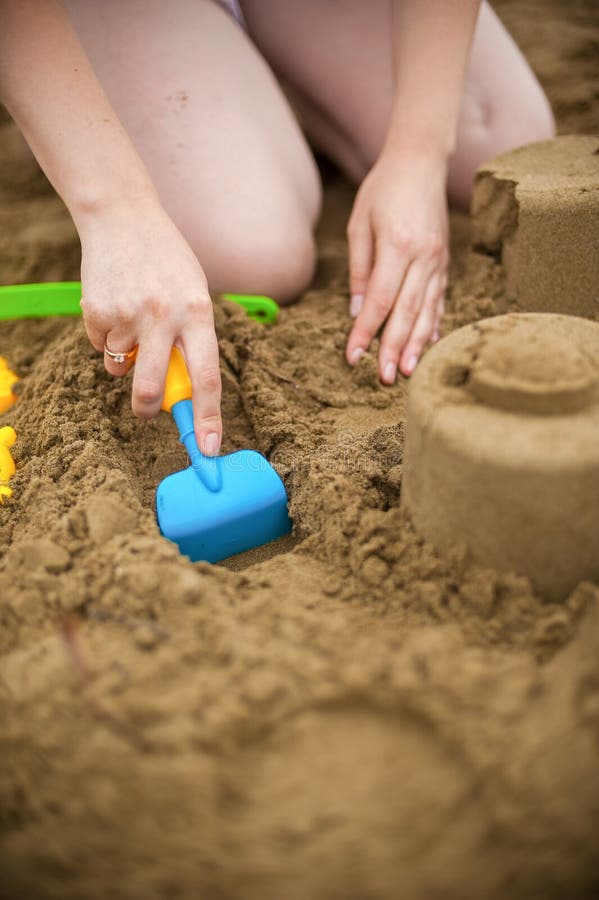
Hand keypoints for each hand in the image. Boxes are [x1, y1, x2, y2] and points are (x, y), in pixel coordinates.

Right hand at [78, 198, 221, 454]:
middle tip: (145, 409)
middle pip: (151, 388)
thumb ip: (192, 339)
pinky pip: (99, 345)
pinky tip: (114, 304)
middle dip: (146, 408)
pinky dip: (105, 335)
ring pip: (119, 367)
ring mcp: (128, 313)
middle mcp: (165, 316)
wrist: (123, 217)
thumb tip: (181, 393)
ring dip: (122, 359)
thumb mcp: (193, 295)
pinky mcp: (97, 310)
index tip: (209, 450)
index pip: (207, 378)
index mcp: (198, 313)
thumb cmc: (167, 262)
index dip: (209, 418)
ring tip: (130, 323)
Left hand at [346, 152, 447, 382]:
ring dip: (415, 345)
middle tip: (383, 379)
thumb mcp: (359, 225)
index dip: (366, 331)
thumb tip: (355, 312)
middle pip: (407, 312)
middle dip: (393, 348)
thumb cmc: (382, 190)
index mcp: (398, 245)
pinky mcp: (444, 263)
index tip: (354, 356)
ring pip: (427, 311)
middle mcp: (423, 257)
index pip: (380, 299)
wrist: (420, 162)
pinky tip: (425, 346)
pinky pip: (439, 300)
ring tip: (405, 372)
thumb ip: (359, 269)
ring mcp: (438, 261)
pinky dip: (432, 325)